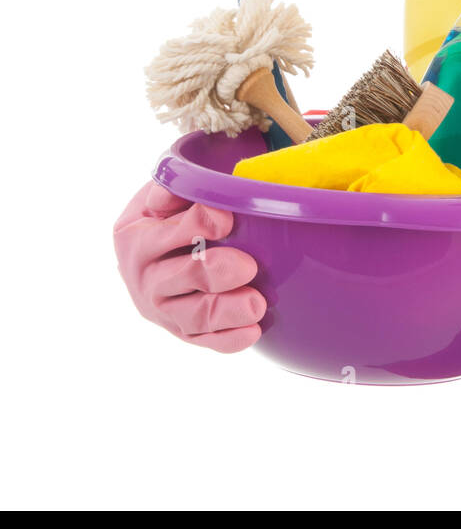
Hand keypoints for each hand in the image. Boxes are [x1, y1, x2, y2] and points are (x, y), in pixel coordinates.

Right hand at [112, 179, 264, 352]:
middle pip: (180, 278)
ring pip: (192, 316)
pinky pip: (204, 340)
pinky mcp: (181, 329)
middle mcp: (144, 277)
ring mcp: (162, 308)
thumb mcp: (164, 190)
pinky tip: (253, 332)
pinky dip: (228, 339)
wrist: (157, 246)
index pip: (167, 232)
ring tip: (257, 304)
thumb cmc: (169, 210)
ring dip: (226, 311)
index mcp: (136, 236)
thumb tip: (170, 193)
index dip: (198, 225)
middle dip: (215, 272)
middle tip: (249, 266)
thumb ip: (171, 188)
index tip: (227, 218)